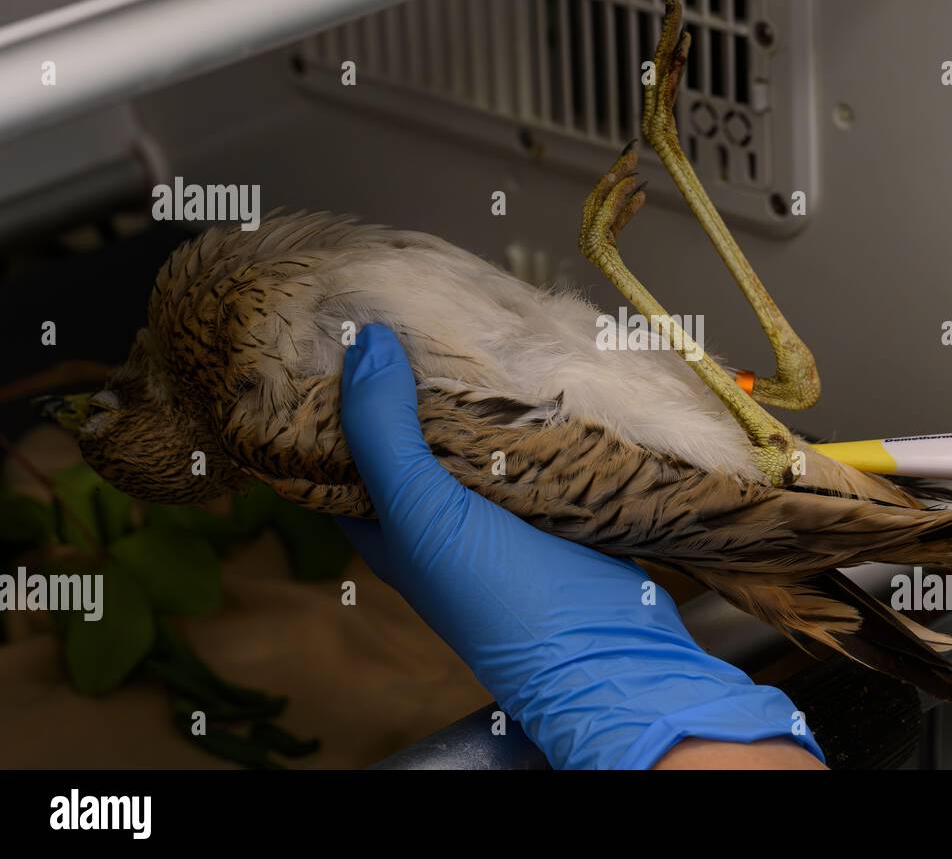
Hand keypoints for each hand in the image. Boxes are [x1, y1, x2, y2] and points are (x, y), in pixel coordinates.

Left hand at [337, 324, 823, 768]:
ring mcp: (498, 503)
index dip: (340, 388)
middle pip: (414, 428)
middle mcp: (438, 511)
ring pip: (475, 429)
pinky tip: (532, 357)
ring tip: (474, 313)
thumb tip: (363, 341)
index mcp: (388, 522)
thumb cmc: (499, 597)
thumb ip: (383, 432)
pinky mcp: (552, 494)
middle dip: (415, 373)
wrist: (610, 652)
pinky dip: (527, 402)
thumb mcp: (422, 513)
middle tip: (416, 301)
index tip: (346, 321)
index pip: (346, 443)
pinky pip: (530, 437)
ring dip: (476, 383)